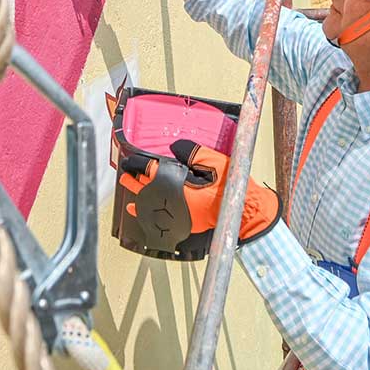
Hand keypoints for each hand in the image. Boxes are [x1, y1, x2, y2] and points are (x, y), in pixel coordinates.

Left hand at [119, 140, 279, 244]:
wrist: (244, 210)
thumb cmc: (231, 186)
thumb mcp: (214, 162)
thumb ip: (193, 153)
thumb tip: (176, 146)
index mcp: (178, 183)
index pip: (152, 171)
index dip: (139, 165)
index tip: (130, 161)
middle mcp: (174, 200)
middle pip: (146, 188)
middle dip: (134, 180)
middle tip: (125, 174)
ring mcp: (177, 214)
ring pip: (150, 204)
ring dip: (138, 195)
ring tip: (128, 189)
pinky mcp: (184, 222)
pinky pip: (159, 218)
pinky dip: (147, 214)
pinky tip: (139, 212)